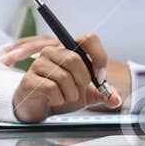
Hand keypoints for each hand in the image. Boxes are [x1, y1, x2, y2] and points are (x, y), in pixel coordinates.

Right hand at [3, 32, 122, 122]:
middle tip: (80, 90)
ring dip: (71, 94)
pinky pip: (51, 88)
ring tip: (66, 97)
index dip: (98, 57)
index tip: (100, 76)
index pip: (89, 38)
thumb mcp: (88, 94)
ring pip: (63, 77)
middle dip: (82, 80)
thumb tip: (115, 99)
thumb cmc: (63, 93)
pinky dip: (59, 100)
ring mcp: (38, 63)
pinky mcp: (29, 79)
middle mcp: (53, 51)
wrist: (41, 107)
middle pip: (74, 59)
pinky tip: (55, 100)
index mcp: (69, 49)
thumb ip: (103, 94)